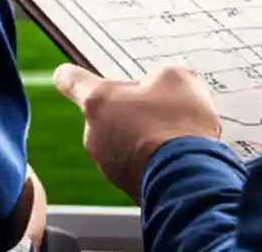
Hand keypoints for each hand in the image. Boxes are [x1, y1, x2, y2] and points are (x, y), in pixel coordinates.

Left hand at [53, 64, 222, 202]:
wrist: (192, 182)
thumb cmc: (179, 125)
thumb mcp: (177, 79)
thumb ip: (160, 74)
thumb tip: (161, 83)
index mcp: (98, 101)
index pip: (69, 79)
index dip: (73, 74)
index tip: (73, 75)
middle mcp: (94, 134)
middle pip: (106, 111)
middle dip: (131, 107)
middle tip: (163, 106)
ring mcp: (108, 165)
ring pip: (123, 139)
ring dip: (145, 135)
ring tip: (179, 134)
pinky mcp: (127, 187)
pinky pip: (137, 164)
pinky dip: (154, 158)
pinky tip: (182, 155)